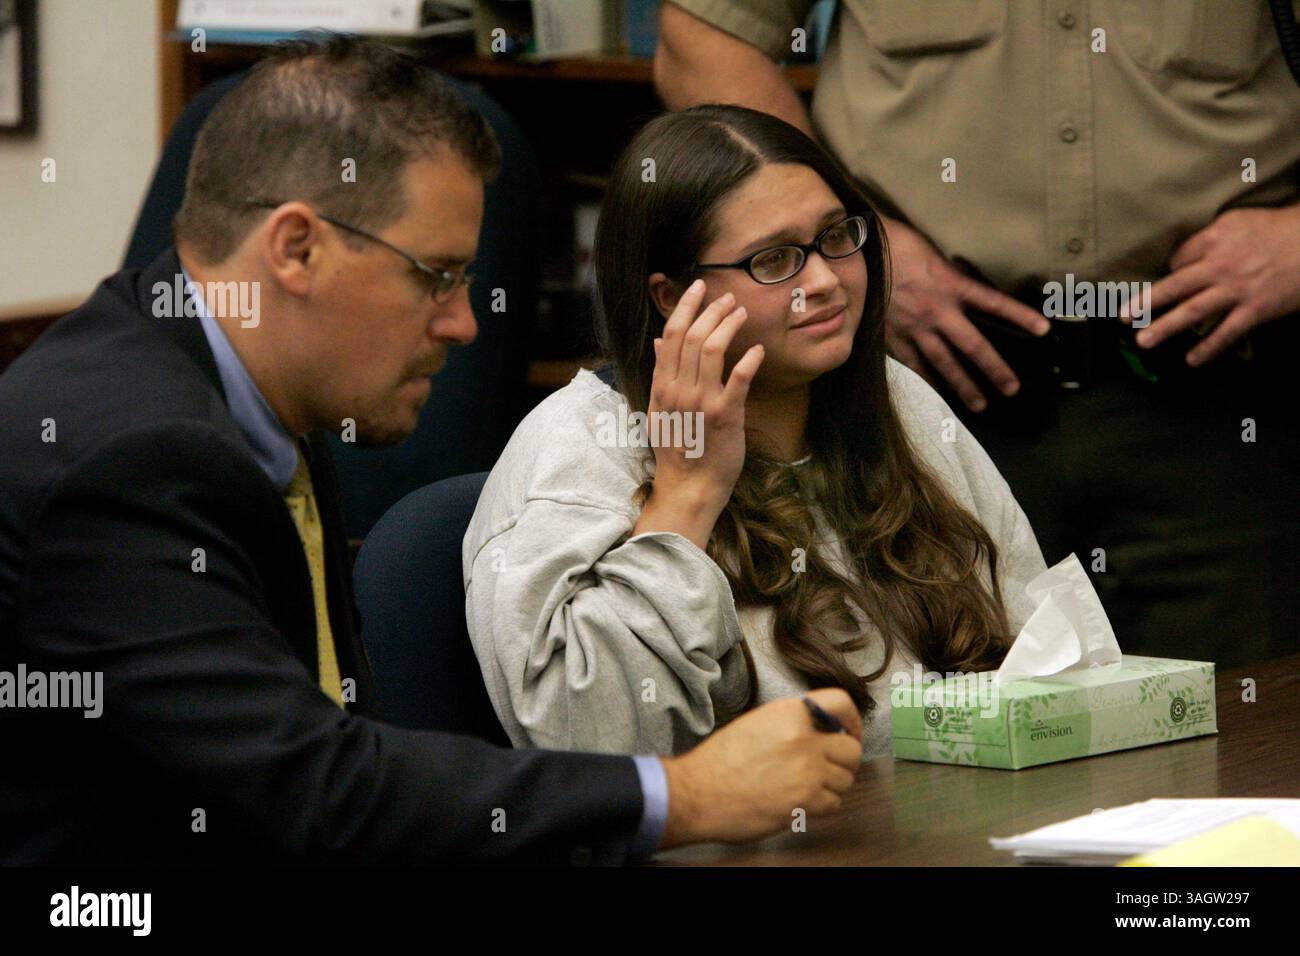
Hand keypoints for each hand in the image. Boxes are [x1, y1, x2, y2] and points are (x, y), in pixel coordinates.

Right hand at [631, 279, 763, 549]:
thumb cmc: (679, 449)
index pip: (672, 334)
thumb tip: (660, 341)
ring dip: (729, 325)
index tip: (699, 288)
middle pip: (694, 336)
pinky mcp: (725, 415)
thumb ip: (661, 373)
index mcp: (662, 385)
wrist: (689, 486)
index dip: (686, 306)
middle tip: (729, 298)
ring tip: (742, 314)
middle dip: (711, 310)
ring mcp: (701, 401)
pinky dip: (749, 360)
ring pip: (713, 349)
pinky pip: (738, 378)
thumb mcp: (660, 409)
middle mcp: (679, 389)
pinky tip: (758, 350)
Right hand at [658, 688, 863, 847]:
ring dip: (832, 785)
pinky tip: (802, 801)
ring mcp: (806, 772)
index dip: (852, 719)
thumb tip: (822, 730)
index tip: (849, 732)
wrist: (698, 792)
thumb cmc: (720, 760)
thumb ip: (792, 722)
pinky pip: (834, 804)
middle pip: (851, 749)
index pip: (841, 703)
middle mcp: (802, 739)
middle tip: (829, 765)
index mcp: (790, 713)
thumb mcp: (757, 723)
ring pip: (845, 779)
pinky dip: (822, 805)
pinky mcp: (804, 802)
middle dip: (844, 760)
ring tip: (808, 785)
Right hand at [881, 215, 1049, 410]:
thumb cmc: (896, 245)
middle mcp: (937, 311)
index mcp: (951, 285)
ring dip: (964, 385)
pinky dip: (927, 380)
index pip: (994, 304)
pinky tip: (938, 394)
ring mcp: (915, 328)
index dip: (1020, 317)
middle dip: (995, 369)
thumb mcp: (933, 255)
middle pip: (973, 346)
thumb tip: (965, 291)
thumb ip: (951, 277)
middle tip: (1011, 388)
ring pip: (945, 363)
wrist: (859, 253)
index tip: (1043, 330)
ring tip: (979, 404)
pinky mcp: (895, 337)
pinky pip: (915, 364)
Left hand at [1121, 205, 1299, 365]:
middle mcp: (1221, 264)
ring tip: (1144, 340)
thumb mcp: (1241, 221)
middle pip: (1175, 286)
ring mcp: (1237, 289)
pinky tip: (1192, 359)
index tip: (1165, 281)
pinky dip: (1208, 348)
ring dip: (1165, 328)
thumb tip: (1185, 256)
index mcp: (1216, 238)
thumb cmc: (1280, 229)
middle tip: (1122, 316)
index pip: (1178, 258)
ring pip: (1193, 311)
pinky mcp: (1256, 309)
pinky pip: (1226, 332)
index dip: (1169, 271)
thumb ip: (1212, 237)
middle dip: (1145, 302)